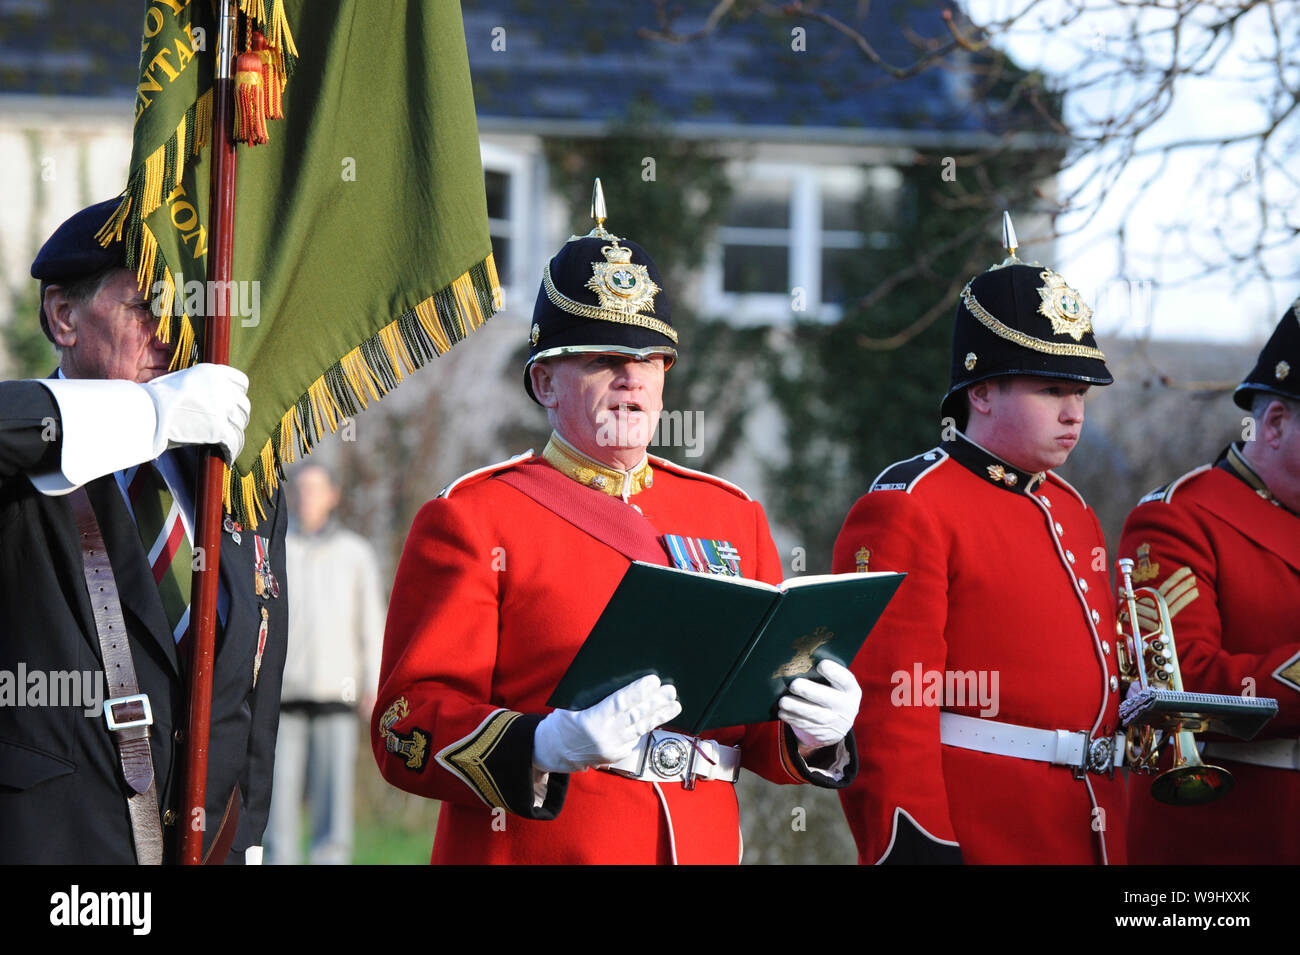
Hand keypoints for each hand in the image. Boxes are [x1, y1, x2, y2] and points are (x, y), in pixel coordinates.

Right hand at [141, 363, 249, 463]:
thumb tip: (210, 397)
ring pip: (240, 424)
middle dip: (237, 416)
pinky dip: (232, 451)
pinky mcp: (221, 429)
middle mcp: (223, 389)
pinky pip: (235, 442)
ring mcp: (224, 409)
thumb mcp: (184, 379)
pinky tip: (227, 456)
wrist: (151, 412)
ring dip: (235, 434)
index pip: (241, 381)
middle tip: (229, 425)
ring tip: (228, 443)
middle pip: (243, 405)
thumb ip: (203, 386)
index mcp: (214, 373)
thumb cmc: (158, 397)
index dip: (238, 393)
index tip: (234, 402)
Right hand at [533, 674, 681, 773]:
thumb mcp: (570, 705)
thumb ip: (594, 696)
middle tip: (670, 691)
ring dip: (659, 715)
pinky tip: (660, 716)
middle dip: (655, 702)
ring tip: (674, 705)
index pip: (620, 703)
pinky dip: (648, 726)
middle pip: (635, 716)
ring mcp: (612, 748)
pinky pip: (636, 738)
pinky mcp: (617, 755)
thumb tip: (619, 678)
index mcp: (591, 721)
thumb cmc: (562, 722)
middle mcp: (605, 737)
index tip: (653, 681)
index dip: (638, 692)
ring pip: (640, 729)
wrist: (553, 751)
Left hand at [777, 659, 860, 749]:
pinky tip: (783, 712)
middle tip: (794, 685)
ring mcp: (836, 723)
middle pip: (827, 698)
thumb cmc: (831, 692)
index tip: (820, 664)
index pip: (845, 679)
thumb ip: (825, 675)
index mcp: (851, 690)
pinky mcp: (824, 734)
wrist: (838, 722)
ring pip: (814, 715)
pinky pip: (806, 726)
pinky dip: (792, 718)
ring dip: (796, 707)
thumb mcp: (836, 685)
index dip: (834, 672)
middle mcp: (846, 707)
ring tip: (782, 701)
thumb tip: (801, 663)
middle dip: (809, 691)